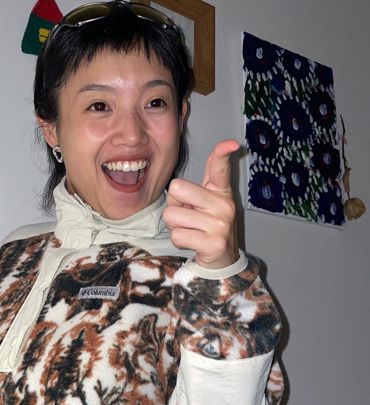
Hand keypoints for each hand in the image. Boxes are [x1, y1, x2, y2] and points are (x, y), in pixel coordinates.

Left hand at [163, 140, 238, 269]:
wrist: (222, 260)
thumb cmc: (209, 227)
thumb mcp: (211, 201)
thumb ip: (209, 178)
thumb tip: (225, 146)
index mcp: (221, 192)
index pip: (221, 168)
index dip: (223, 154)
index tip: (231, 144)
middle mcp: (224, 205)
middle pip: (176, 190)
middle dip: (173, 205)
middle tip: (187, 216)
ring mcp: (220, 225)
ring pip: (171, 215)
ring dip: (174, 226)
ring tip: (191, 230)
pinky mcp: (214, 244)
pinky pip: (177, 235)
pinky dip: (178, 241)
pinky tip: (192, 242)